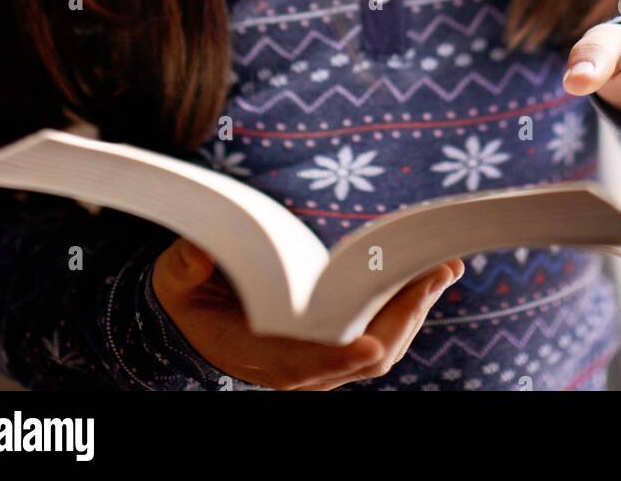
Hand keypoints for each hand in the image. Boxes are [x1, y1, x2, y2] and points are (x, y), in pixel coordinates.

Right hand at [152, 236, 464, 389]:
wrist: (191, 315)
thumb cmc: (189, 291)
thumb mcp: (176, 277)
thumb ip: (185, 267)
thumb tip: (200, 254)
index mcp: (257, 355)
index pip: (304, 364)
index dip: (337, 356)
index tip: (369, 346)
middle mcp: (297, 367)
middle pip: (362, 356)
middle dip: (403, 317)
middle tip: (437, 272)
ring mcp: (321, 360)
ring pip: (380, 348)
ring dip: (414, 310)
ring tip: (444, 268)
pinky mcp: (336, 346)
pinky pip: (380, 335)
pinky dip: (407, 309)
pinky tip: (428, 278)